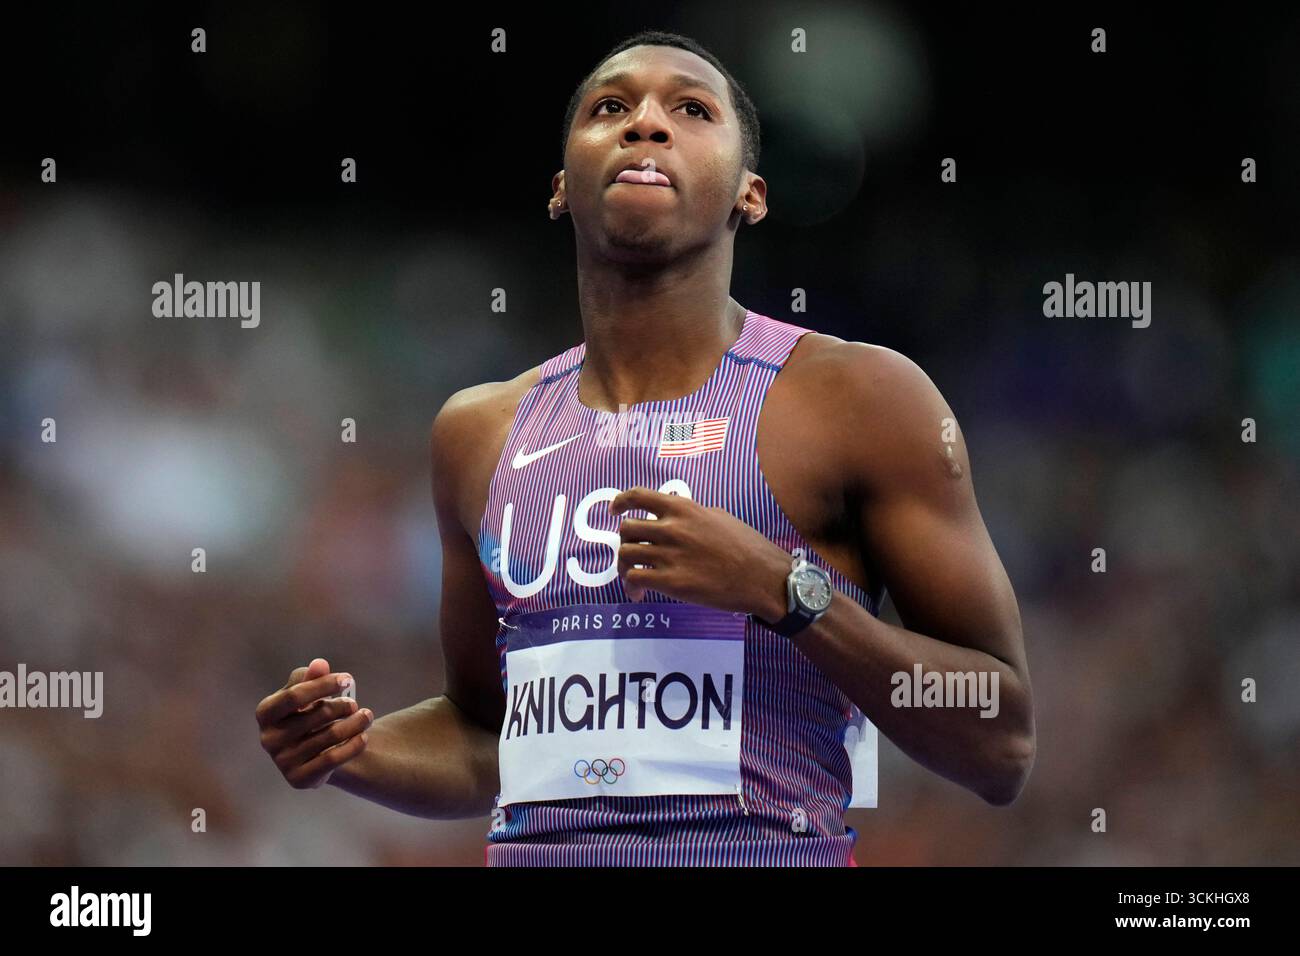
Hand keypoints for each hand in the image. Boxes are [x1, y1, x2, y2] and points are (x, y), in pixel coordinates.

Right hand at [255, 658, 373, 789]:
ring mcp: (282, 762)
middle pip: (317, 715)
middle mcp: (268, 739)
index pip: (295, 695)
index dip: (324, 685)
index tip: (348, 679)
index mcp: (266, 712)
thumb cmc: (309, 713)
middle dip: (342, 706)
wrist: (313, 752)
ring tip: (366, 716)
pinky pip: (333, 759)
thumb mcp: (308, 692)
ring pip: (329, 736)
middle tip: (355, 704)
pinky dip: (353, 745)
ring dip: (355, 723)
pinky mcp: (299, 779)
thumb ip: (312, 676)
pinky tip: (363, 736)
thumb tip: (320, 664)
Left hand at [609, 487, 791, 620]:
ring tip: (633, 577)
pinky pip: (634, 578)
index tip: (616, 510)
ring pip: (626, 554)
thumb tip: (675, 517)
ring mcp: (669, 555)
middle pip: (626, 528)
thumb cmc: (747, 546)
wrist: (763, 578)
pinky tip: (638, 594)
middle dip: (626, 541)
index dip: (621, 502)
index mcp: (683, 508)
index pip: (638, 496)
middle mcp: (672, 529)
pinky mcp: (671, 582)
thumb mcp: (719, 517)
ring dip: (624, 566)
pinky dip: (630, 586)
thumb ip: (691, 515)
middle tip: (634, 554)